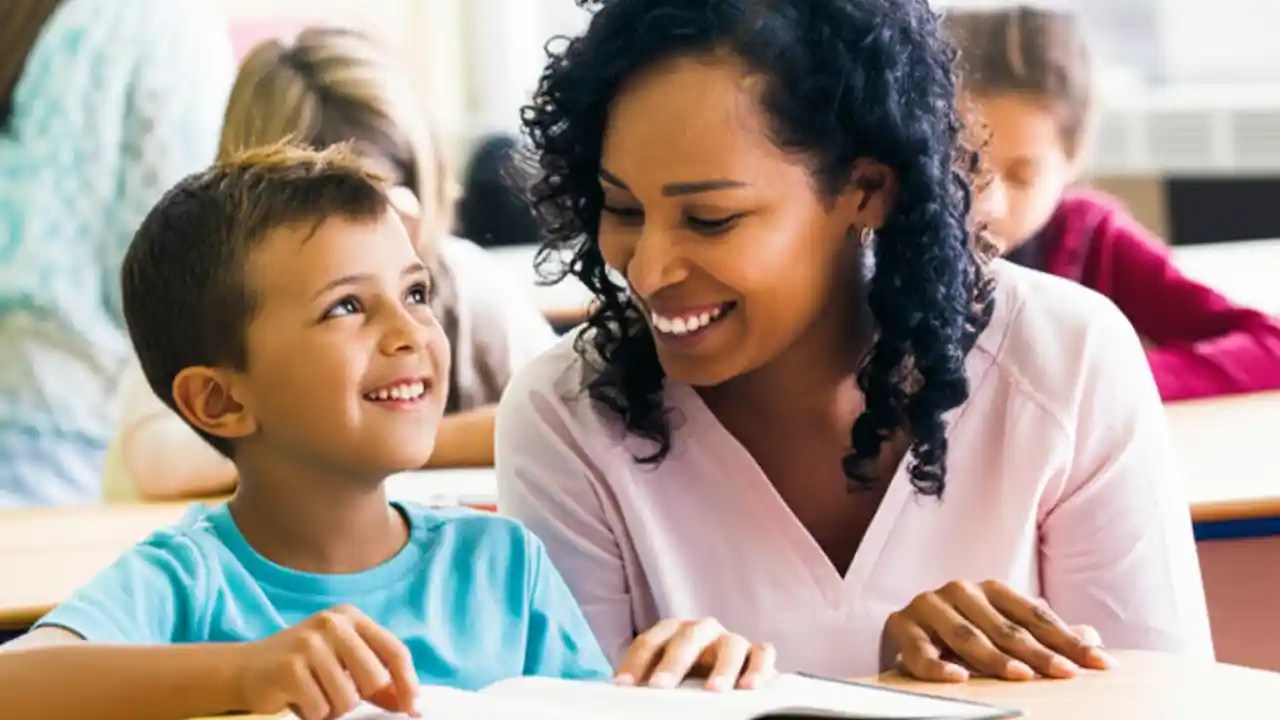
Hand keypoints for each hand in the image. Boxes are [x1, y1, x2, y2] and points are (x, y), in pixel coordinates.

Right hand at [233, 605, 418, 719]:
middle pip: (374, 679)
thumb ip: (377, 680)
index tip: (414, 709)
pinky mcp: (289, 668)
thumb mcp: (343, 663)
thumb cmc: (304, 667)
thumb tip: (410, 704)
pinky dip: (311, 714)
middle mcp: (332, 624)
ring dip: (331, 709)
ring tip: (313, 694)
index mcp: (351, 618)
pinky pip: (320, 709)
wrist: (245, 669)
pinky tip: (297, 700)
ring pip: (347, 699)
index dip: (408, 683)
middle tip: (334, 693)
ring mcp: (309, 644)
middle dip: (358, 698)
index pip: (395, 651)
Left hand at [614, 618, 775, 691]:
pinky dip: (759, 667)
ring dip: (723, 667)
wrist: (722, 672)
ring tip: (715, 690)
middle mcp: (702, 630)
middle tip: (660, 686)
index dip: (636, 662)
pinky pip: (763, 653)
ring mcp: (730, 640)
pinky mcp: (756, 653)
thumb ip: (650, 680)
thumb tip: (625, 696)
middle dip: (674, 662)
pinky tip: (750, 686)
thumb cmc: (686, 675)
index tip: (624, 686)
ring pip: (730, 645)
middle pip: (688, 637)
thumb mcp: (665, 675)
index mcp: (673, 631)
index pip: (651, 641)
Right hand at [885, 580, 1115, 682]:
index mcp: (990, 589)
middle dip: (1039, 652)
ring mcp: (929, 606)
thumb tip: (1092, 637)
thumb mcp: (1002, 629)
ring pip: (966, 636)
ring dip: (994, 658)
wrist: (905, 632)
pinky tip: (957, 678)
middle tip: (1066, 673)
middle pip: (1005, 627)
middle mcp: (960, 591)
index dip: (1068, 639)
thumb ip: (1042, 634)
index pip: (1036, 615)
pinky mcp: (902, 627)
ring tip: (1021, 675)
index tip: (1099, 663)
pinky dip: (938, 666)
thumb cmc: (961, 631)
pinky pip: (920, 652)